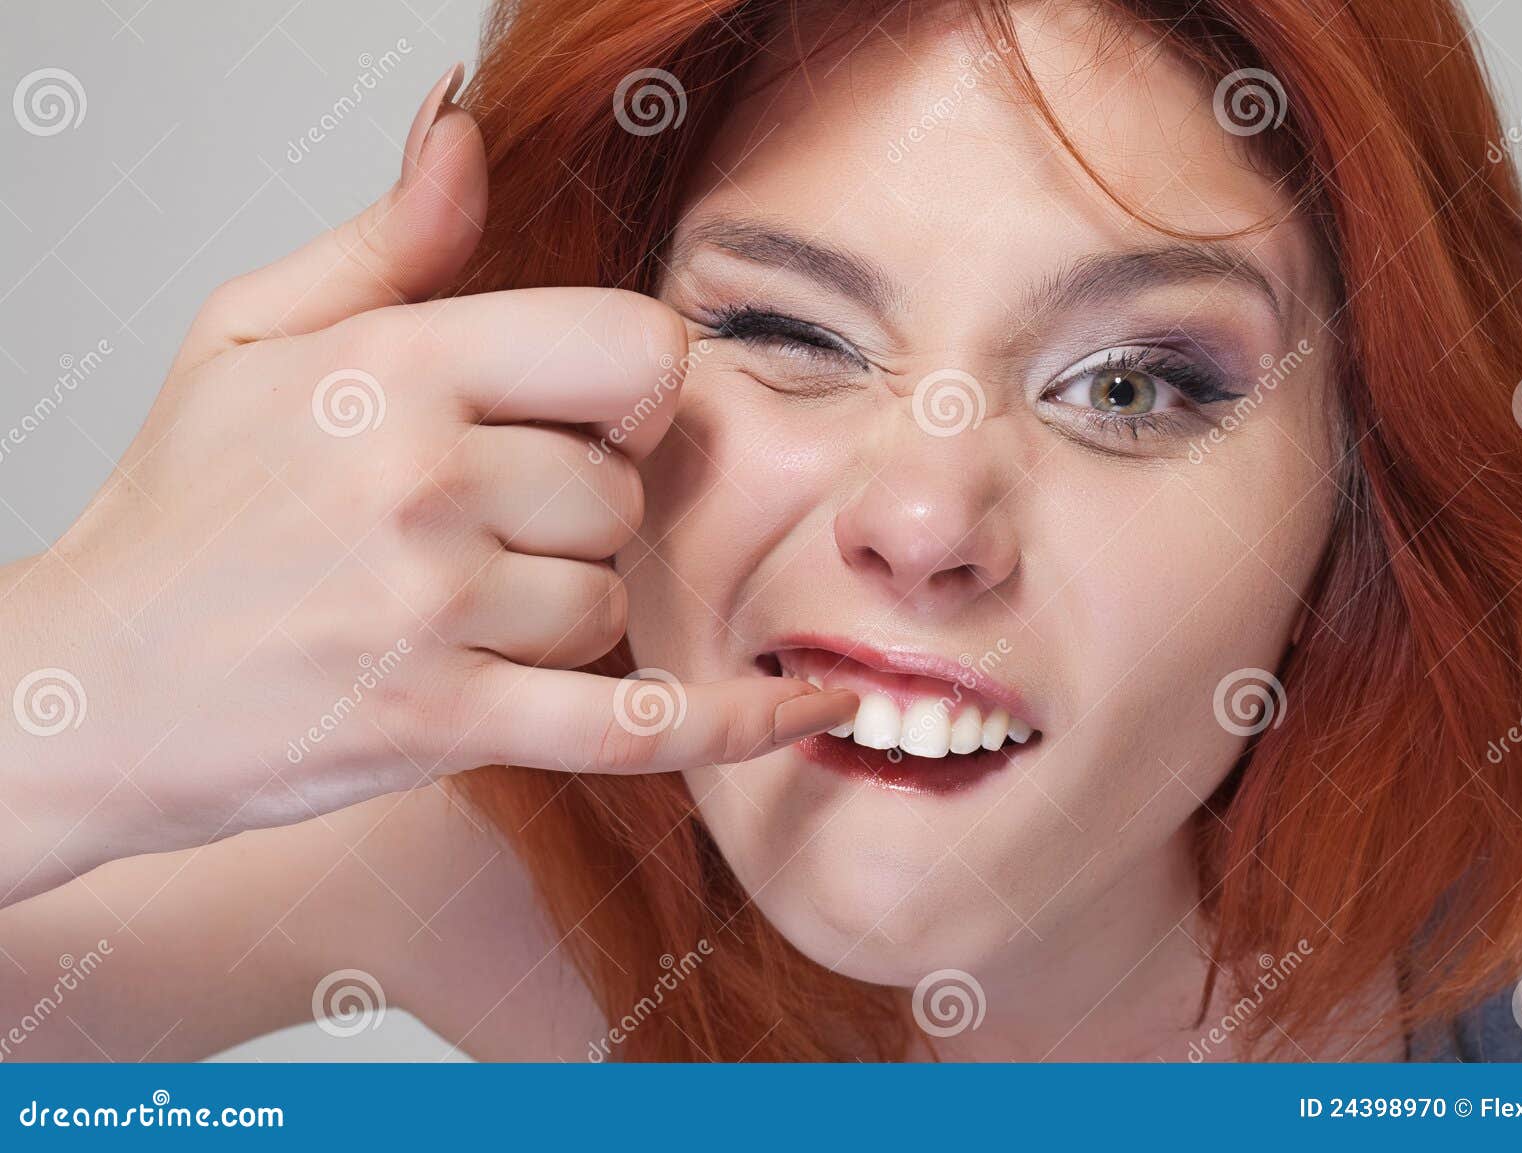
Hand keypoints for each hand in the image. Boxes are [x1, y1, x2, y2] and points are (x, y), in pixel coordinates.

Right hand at [0, 64, 855, 904]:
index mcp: (392, 364)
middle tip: (476, 532)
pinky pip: (634, 724)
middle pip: (625, 488)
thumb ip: (386, 239)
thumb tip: (462, 125)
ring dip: (562, 614)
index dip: (636, 387)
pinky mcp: (441, 721)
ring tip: (451, 612)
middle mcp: (419, 475)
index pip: (631, 348)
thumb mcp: (250, 335)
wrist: (87, 688)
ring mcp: (432, 605)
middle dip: (577, 515)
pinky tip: (809, 707)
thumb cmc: (174, 513)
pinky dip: (728, 723)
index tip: (593, 416)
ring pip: (614, 599)